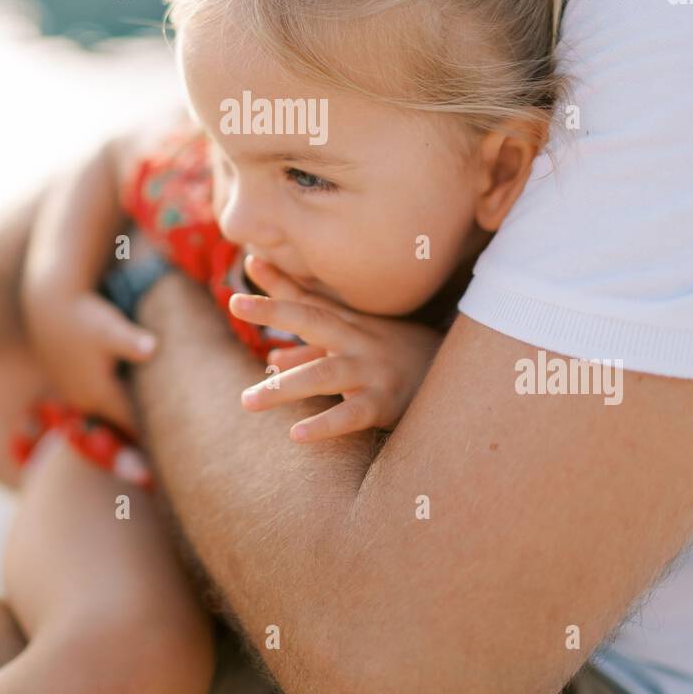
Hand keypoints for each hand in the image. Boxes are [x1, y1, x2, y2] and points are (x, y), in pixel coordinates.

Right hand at [22, 287, 157, 436]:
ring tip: (151, 431)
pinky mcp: (70, 382)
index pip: (133, 425)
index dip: (155, 433)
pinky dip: (114, 402)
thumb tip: (153, 348)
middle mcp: (86, 400)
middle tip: (172, 445)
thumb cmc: (85, 315)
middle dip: (142, 429)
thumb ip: (131, 342)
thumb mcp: (110, 328)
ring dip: (127, 416)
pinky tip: (127, 397)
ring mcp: (75, 393)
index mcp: (99, 394)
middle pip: (121, 423)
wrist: (47, 304)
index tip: (178, 445)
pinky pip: (98, 400)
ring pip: (108, 412)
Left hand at [229, 256, 442, 442]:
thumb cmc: (398, 360)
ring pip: (325, 374)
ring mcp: (372, 371)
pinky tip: (297, 434)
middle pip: (315, 319)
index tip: (250, 259)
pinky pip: (351, 414)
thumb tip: (271, 358)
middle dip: (276, 309)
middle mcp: (359, 342)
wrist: (456, 382)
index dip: (280, 282)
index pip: (310, 301)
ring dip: (285, 386)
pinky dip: (325, 424)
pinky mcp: (384, 404)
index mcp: (351, 326)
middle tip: (236, 302)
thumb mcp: (357, 349)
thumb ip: (311, 354)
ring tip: (248, 400)